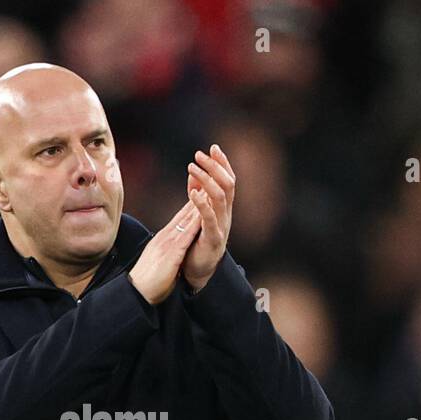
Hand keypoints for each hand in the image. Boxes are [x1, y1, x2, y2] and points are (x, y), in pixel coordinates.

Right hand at [128, 199, 200, 304]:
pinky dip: (195, 223)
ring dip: (198, 205)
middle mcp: (165, 237)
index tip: (202, 192)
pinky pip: (186, 235)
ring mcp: (168, 244)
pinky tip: (203, 214)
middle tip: (209, 182)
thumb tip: (173, 253)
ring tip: (209, 190)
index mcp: (162, 240)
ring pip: (186, 220)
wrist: (136, 293)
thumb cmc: (146, 283)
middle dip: (197, 198)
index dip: (192, 204)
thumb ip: (167, 254)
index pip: (180, 219)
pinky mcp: (171, 254)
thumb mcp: (158, 263)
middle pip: (184, 214)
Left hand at [183, 144, 234, 292]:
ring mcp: (222, 226)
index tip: (213, 147)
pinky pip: (210, 218)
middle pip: (228, 184)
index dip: (223, 163)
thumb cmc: (197, 243)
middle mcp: (226, 215)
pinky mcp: (213, 239)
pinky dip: (202, 203)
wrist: (198, 272)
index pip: (228, 180)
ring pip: (220, 196)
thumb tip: (193, 176)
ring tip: (192, 167)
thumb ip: (198, 196)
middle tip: (199, 154)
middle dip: (215, 166)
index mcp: (223, 208)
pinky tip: (193, 192)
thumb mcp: (197, 215)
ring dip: (206, 179)